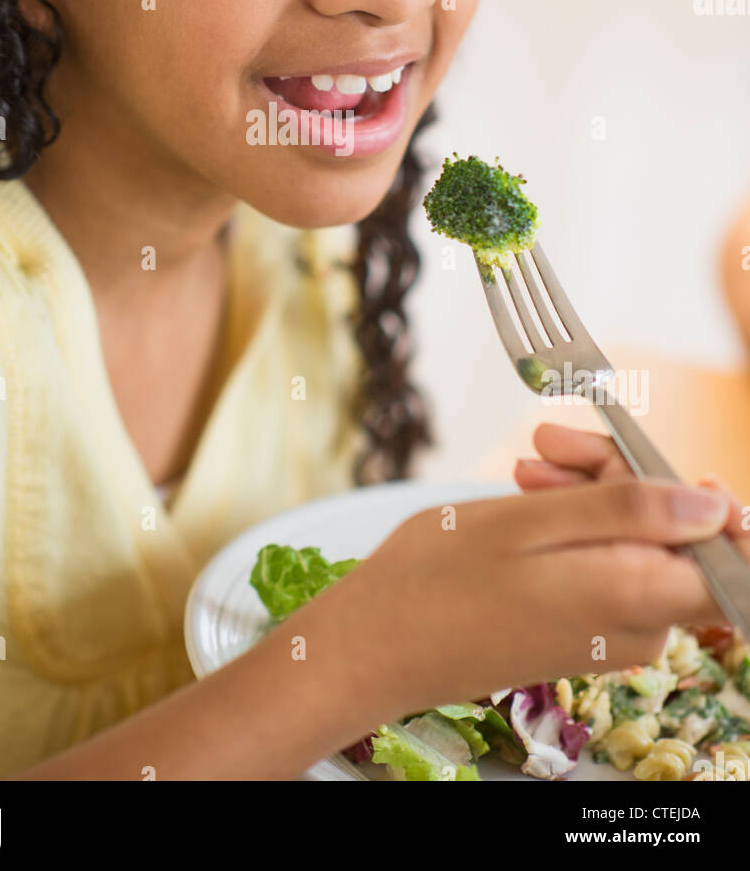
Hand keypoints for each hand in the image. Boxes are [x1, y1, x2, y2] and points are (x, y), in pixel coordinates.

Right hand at [302, 475, 738, 722]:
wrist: (374, 646)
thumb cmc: (438, 581)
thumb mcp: (532, 523)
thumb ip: (630, 513)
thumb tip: (715, 507)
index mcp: (634, 598)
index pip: (731, 557)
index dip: (706, 500)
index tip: (647, 457)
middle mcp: (636, 626)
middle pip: (673, 534)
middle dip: (622, 476)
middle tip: (547, 442)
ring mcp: (608, 633)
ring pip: (634, 542)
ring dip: (588, 492)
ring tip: (523, 465)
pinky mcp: (579, 631)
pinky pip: (603, 564)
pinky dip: (571, 523)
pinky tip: (523, 496)